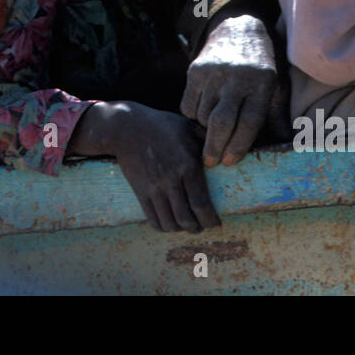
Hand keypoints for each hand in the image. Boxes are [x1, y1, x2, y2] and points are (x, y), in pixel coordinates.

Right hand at [105, 103, 219, 232]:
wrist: (126, 127)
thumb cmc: (162, 125)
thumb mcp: (188, 127)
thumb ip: (208, 139)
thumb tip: (228, 151)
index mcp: (187, 165)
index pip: (200, 202)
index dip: (210, 218)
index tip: (216, 223)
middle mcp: (170, 179)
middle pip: (185, 217)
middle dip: (197, 227)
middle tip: (202, 226)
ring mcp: (153, 187)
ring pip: (169, 221)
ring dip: (181, 229)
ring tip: (187, 225)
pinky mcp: (140, 191)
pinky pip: (152, 218)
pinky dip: (163, 227)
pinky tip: (169, 224)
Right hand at [183, 13, 284, 167]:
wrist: (239, 29)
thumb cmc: (261, 66)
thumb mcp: (276, 87)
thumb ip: (276, 117)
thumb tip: (284, 148)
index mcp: (261, 84)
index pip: (249, 121)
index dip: (239, 145)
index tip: (231, 161)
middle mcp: (236, 78)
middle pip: (221, 121)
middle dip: (215, 147)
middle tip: (211, 162)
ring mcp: (213, 73)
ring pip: (202, 114)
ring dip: (204, 130)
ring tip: (211, 133)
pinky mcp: (195, 70)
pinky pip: (188, 104)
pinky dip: (193, 115)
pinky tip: (202, 114)